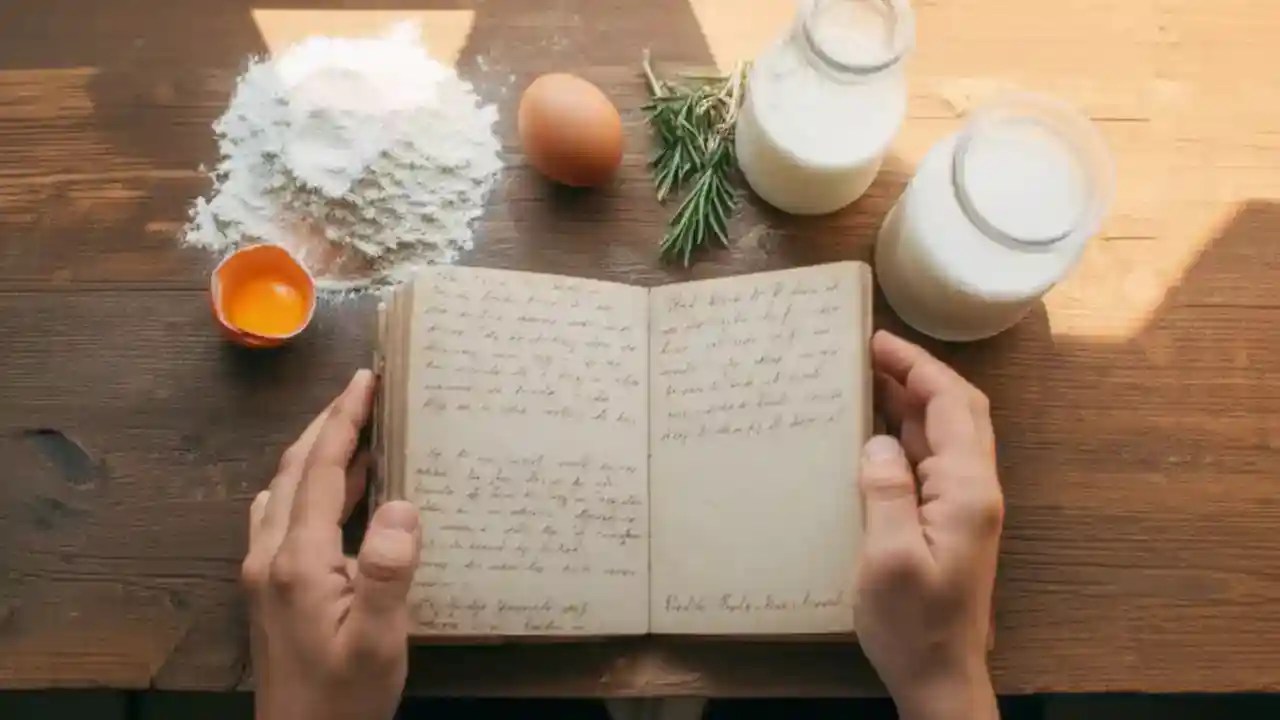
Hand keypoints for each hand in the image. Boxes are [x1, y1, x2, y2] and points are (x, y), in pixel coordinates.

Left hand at [240, 370, 420, 719]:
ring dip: (317, 453)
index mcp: (297, 561)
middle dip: (328, 425)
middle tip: (364, 391)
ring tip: (355, 428)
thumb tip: (400, 504)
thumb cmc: (345, 696)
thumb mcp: (379, 640)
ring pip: (285, 492)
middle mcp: (271, 557)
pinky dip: (311, 486)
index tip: (366, 380)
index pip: (319, 471)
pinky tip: (334, 490)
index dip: (342, 422)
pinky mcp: (269, 589)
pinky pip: (285, 516)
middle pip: (294, 472)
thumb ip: (387, 572)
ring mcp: (264, 573)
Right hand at [855, 331, 1002, 719]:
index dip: (917, 366)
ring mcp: (967, 507)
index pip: (951, 405)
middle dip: (918, 373)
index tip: (876, 341)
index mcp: (968, 490)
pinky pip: (935, 460)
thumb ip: (886, 493)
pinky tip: (875, 431)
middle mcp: (977, 490)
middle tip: (869, 351)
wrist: (942, 678)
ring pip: (947, 433)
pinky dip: (907, 432)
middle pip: (959, 410)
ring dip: (913, 399)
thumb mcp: (888, 559)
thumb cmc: (913, 625)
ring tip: (867, 378)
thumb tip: (877, 440)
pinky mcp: (952, 522)